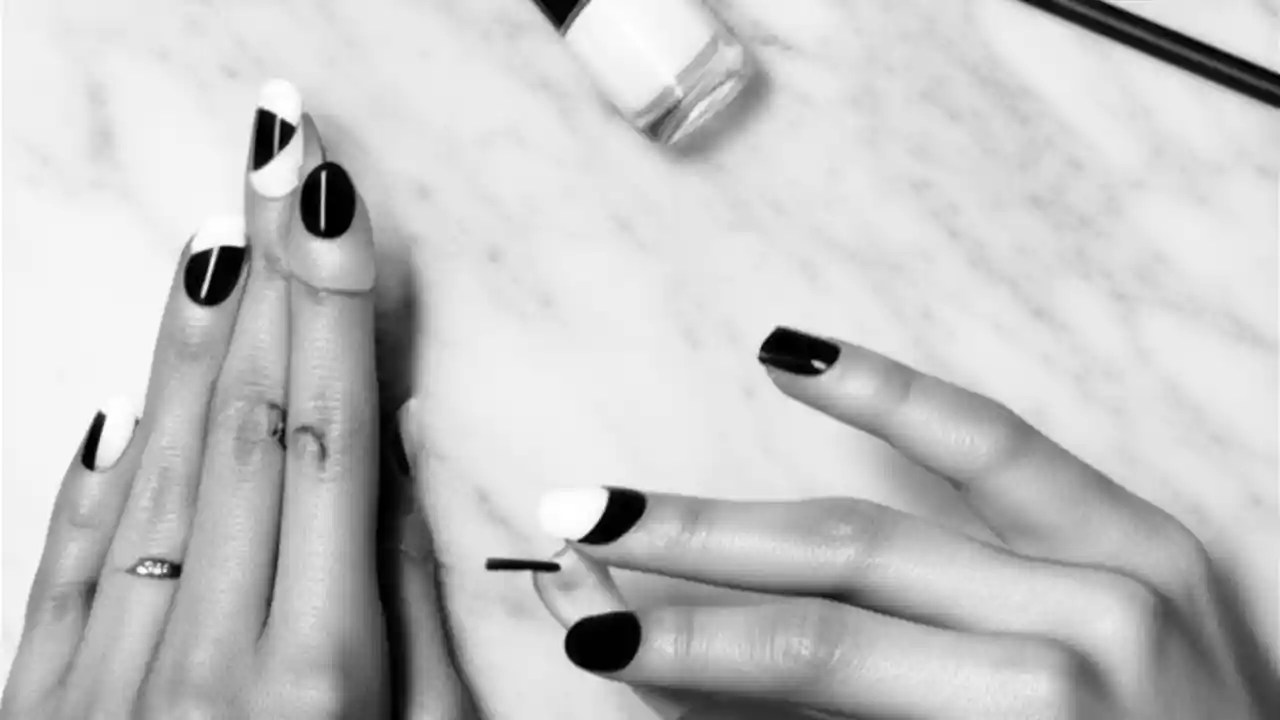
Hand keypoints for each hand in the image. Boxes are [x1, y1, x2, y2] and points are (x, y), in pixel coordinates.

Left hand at [1, 81, 466, 719]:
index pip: (326, 440)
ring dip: (188, 342)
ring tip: (213, 237)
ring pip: (152, 470)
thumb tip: (395, 461)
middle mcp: (200, 662)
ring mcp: (102, 686)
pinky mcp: (39, 715)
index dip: (336, 309)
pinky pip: (64, 567)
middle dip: (268, 275)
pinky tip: (122, 402)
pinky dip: (94, 476)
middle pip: (242, 424)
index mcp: (319, 679)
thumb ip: (417, 617)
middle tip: (278, 152)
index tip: (334, 205)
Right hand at [532, 327, 1276, 718]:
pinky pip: (1000, 445)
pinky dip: (892, 397)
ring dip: (745, 506)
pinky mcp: (1145, 537)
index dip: (690, 645)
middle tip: (582, 531)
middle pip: (837, 572)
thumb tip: (669, 670)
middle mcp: (1077, 640)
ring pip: (890, 518)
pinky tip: (795, 361)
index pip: (817, 659)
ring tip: (638, 498)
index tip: (592, 630)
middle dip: (691, 555)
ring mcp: (1119, 574)